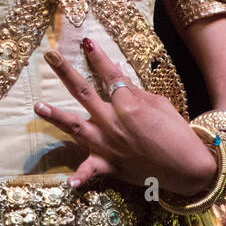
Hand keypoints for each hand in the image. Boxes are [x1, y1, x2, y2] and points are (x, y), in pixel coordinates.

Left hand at [34, 39, 218, 194]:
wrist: (187, 167)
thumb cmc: (177, 132)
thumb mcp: (159, 104)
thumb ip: (134, 91)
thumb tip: (117, 72)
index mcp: (128, 104)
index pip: (109, 75)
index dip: (98, 57)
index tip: (86, 41)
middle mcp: (113, 122)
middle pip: (84, 93)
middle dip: (66, 72)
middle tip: (50, 57)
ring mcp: (108, 144)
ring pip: (76, 127)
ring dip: (56, 116)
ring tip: (38, 107)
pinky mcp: (110, 165)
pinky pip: (91, 171)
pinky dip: (80, 177)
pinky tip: (68, 183)